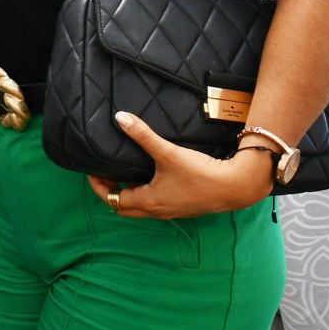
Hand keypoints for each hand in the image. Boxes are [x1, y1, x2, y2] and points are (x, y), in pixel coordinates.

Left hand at [88, 112, 276, 219]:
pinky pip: (155, 205)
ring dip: (130, 194)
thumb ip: (143, 135)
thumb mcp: (167, 152)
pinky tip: (152, 177)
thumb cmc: (200, 173)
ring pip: (140, 208)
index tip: (92, 173)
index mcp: (148, 202)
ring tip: (125, 173)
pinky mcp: (183, 207)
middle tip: (106, 174)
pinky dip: (146, 194)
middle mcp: (157, 211)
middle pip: (124, 208)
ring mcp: (171, 211)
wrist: (236, 186)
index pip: (112, 200)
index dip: (99, 187)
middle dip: (111, 193)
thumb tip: (120, 118)